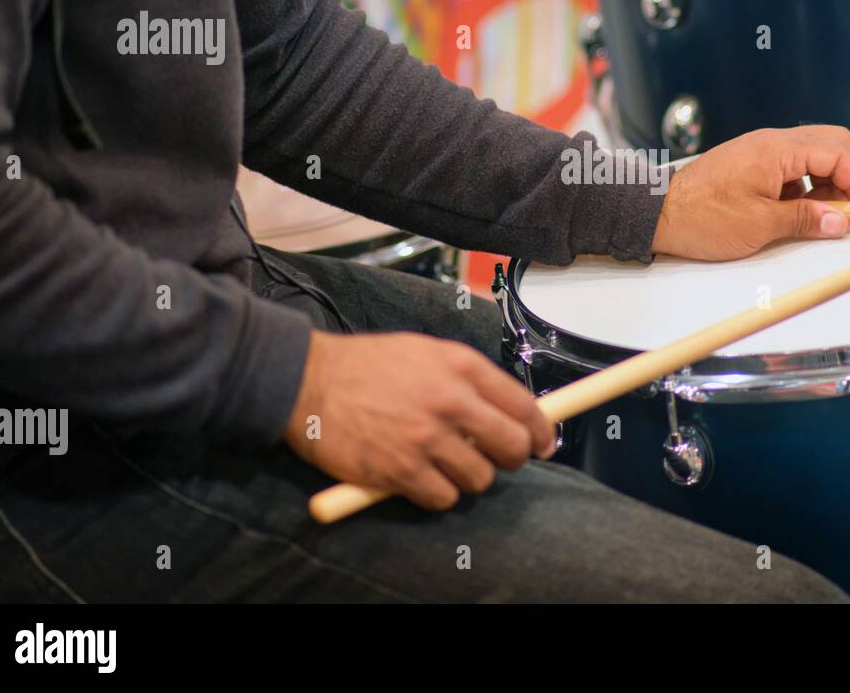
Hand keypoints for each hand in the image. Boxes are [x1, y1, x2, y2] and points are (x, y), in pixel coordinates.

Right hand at [284, 331, 554, 510]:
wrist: (307, 379)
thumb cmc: (365, 365)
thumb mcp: (426, 352)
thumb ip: (467, 378)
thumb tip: (506, 409)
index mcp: (461, 366)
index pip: (524, 405)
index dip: (541, 431)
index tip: (543, 443)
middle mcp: (449, 401)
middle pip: (512, 447)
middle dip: (512, 458)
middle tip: (497, 459)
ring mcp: (425, 437)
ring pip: (479, 478)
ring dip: (469, 477)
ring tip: (446, 464)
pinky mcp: (399, 470)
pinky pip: (442, 498)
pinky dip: (437, 494)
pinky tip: (421, 478)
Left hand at [651, 125, 849, 261]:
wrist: (656, 214)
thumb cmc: (700, 217)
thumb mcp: (759, 226)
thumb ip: (805, 220)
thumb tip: (841, 221)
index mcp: (776, 150)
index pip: (837, 153)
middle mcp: (771, 142)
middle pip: (830, 144)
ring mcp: (761, 151)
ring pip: (813, 154)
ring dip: (829, 182)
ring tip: (826, 216)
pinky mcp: (752, 164)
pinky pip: (792, 167)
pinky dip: (807, 186)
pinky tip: (800, 211)